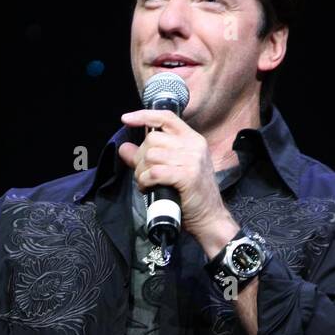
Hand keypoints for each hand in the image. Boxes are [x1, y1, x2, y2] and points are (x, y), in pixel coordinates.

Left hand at [117, 107, 236, 249]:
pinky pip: (155, 172)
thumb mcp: (172, 171)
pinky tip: (149, 188)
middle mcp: (194, 146)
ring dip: (142, 172)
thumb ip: (148, 158)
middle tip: (143, 174)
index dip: (144, 116)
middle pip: (153, 139)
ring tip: (147, 183)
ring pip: (151, 155)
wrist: (210, 218)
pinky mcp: (187, 176)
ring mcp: (192, 160)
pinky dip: (146, 181)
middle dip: (140, 158)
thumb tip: (124, 148)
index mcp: (192, 140)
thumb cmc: (190, 195)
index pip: (166, 118)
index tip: (126, 119)